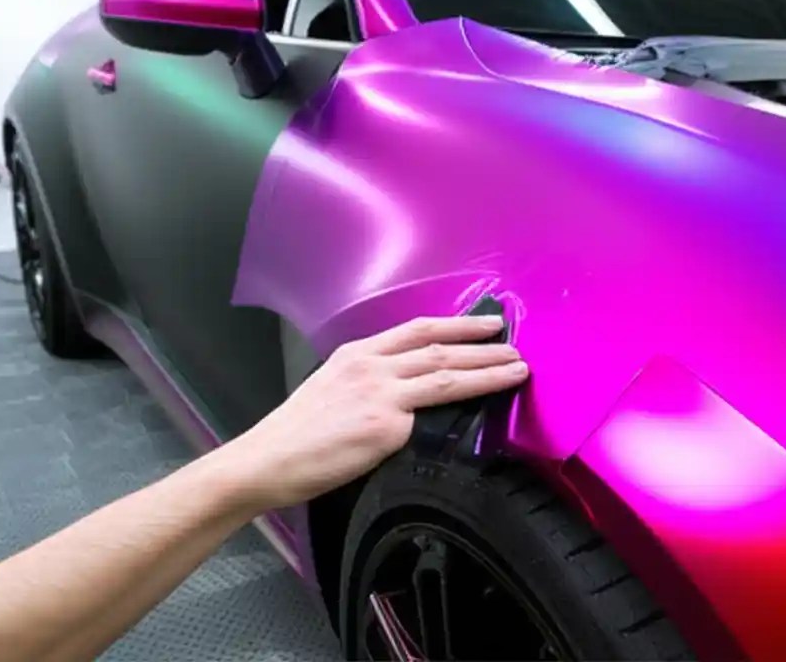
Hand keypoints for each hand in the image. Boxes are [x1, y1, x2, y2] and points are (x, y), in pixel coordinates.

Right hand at [208, 316, 527, 512]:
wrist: (268, 461)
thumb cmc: (295, 437)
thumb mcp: (331, 390)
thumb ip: (370, 384)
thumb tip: (405, 393)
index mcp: (357, 354)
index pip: (416, 330)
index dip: (456, 325)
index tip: (485, 324)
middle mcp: (372, 366)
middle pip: (439, 348)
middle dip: (482, 344)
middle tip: (515, 343)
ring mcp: (381, 394)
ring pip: (446, 374)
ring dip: (488, 370)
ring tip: (517, 368)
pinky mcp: (387, 425)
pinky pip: (433, 414)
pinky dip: (465, 405)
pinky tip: (487, 407)